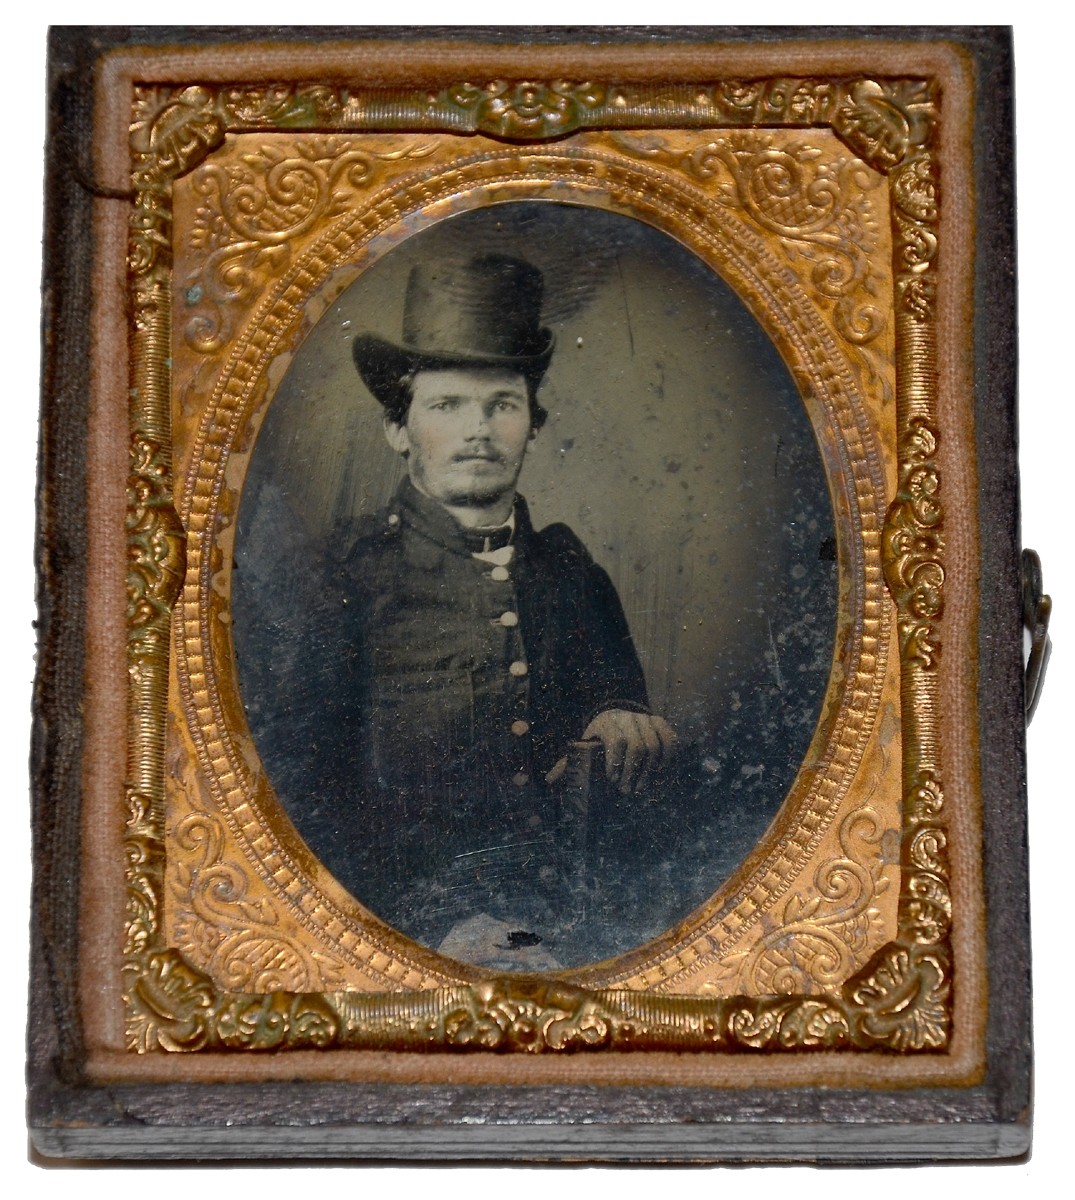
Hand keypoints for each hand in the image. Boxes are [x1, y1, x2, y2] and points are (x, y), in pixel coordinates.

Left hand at [546, 710, 675, 794]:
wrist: (616, 717)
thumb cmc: (598, 738)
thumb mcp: (583, 746)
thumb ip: (568, 762)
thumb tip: (549, 780)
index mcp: (605, 723)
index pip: (616, 741)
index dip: (616, 762)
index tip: (612, 780)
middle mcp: (627, 717)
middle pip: (638, 745)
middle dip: (634, 771)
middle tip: (628, 790)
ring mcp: (645, 718)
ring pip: (655, 744)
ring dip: (650, 770)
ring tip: (642, 787)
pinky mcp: (659, 721)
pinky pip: (670, 738)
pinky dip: (668, 756)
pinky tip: (660, 771)